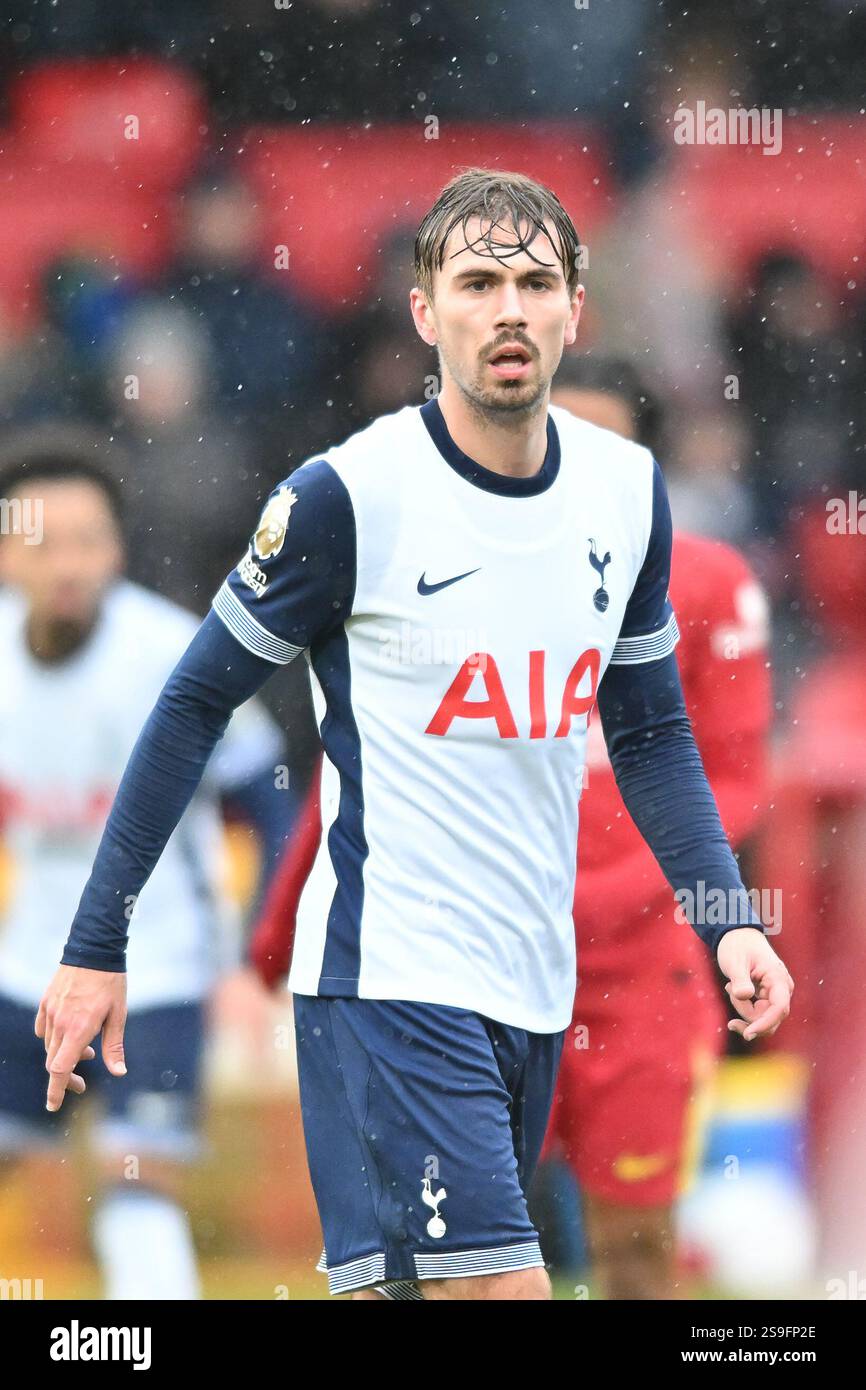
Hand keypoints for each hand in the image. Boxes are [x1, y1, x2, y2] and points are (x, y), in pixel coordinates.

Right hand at [35, 965, 127, 1111]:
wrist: (93, 949)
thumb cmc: (111, 983)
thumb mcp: (118, 1015)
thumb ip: (114, 1046)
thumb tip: (119, 1072)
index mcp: (79, 1029)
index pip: (60, 1069)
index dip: (56, 1090)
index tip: (54, 1106)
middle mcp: (60, 1023)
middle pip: (53, 1062)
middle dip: (66, 1077)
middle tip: (82, 1083)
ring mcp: (50, 1012)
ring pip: (50, 1046)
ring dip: (65, 1056)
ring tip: (87, 1052)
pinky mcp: (46, 1002)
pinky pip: (43, 1029)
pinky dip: (54, 1039)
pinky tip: (69, 1034)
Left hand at [716, 927, 793, 1041]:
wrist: (738, 936)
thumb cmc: (737, 946)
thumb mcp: (734, 961)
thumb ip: (740, 979)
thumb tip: (744, 995)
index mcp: (779, 978)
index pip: (778, 1009)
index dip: (764, 1024)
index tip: (747, 1034)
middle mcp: (782, 990)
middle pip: (769, 1019)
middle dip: (746, 1015)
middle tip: (727, 990)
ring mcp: (776, 996)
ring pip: (761, 1019)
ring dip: (742, 1008)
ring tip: (729, 985)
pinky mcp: (768, 999)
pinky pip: (757, 1015)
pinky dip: (742, 1006)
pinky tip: (732, 988)